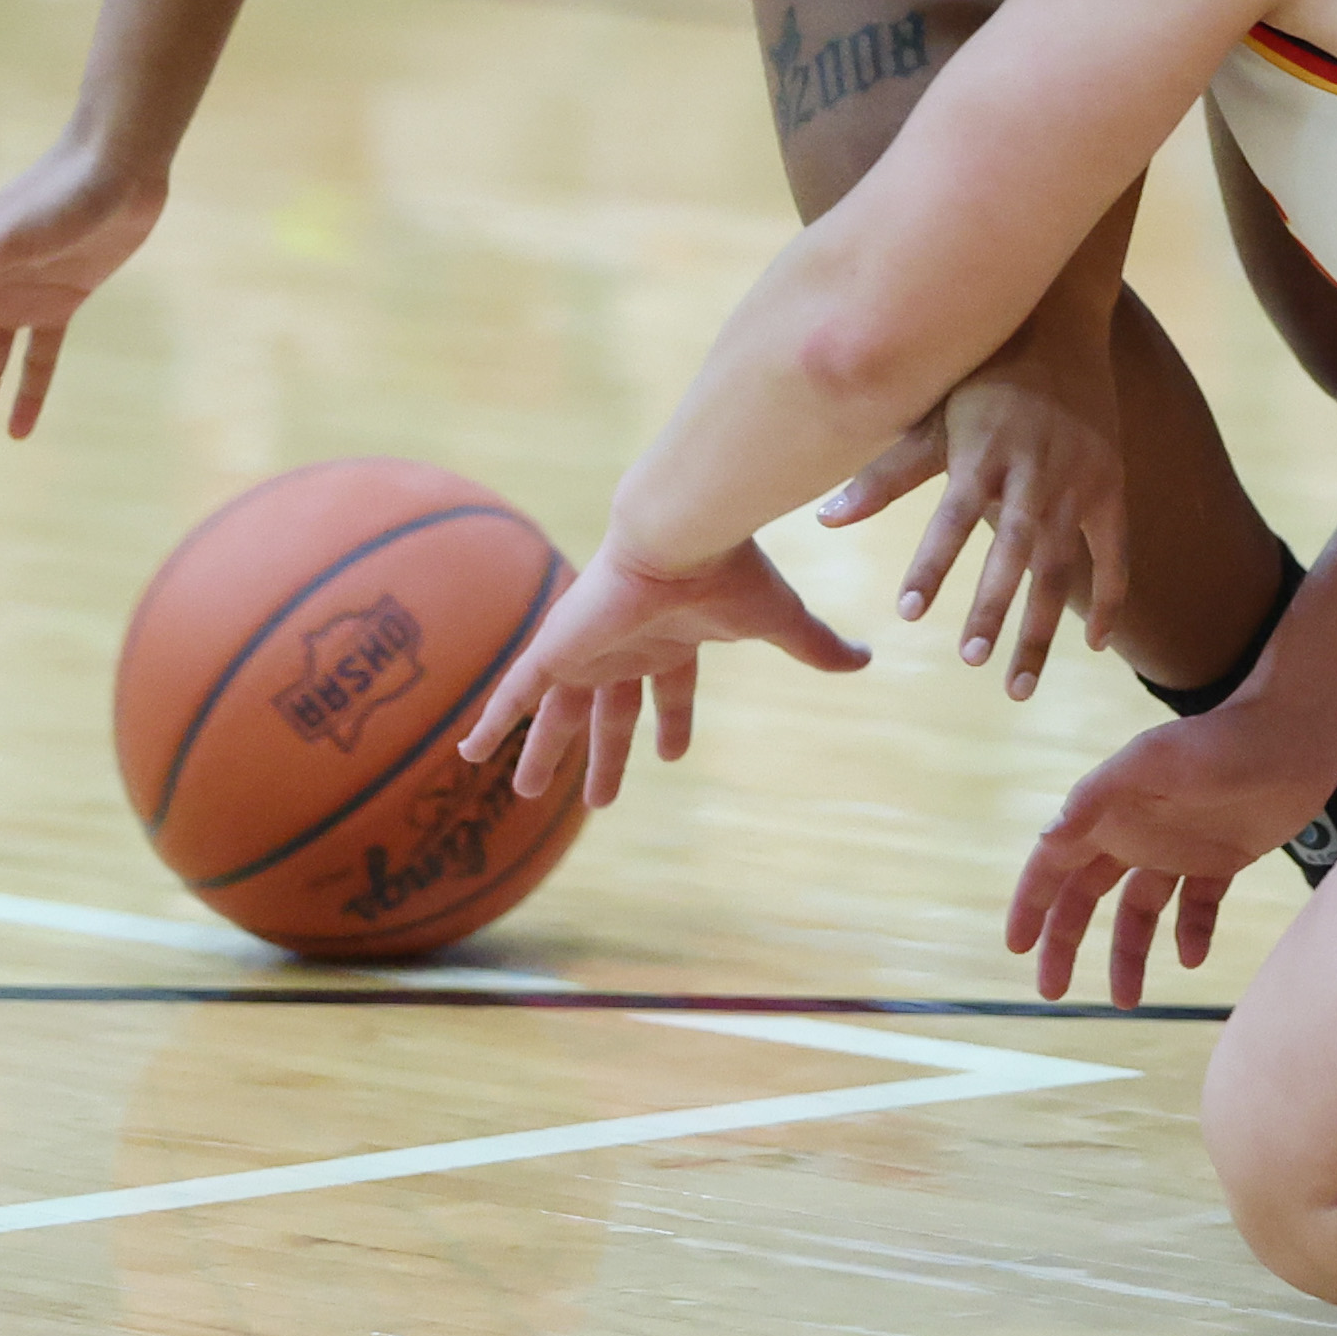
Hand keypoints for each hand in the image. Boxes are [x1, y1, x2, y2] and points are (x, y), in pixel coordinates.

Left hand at [460, 538, 869, 804]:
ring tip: (522, 795)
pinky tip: (467, 754)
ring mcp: (586, 649)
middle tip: (596, 802)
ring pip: (557, 713)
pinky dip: (491, 722)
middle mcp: (625, 647)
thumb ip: (815, 646)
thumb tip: (869, 660)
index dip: (671, 724)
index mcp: (672, 639)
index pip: (671, 692)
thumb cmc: (730, 572)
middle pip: (607, 713)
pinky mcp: (556, 649)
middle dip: (602, 756)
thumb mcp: (780, 622)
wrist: (682, 533)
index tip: (671, 756)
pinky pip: (515, 693)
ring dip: (542, 752)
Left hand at [818, 317, 1126, 699]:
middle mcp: (1033, 471)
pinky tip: (1095, 646)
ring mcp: (1078, 482)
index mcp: (982, 453)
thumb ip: (884, 474)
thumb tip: (823, 519)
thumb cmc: (981, 373)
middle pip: (1013, 551)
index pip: (952, 518)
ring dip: (1040, 627)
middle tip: (972, 661)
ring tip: (1016, 685)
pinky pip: (1115, 553)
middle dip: (993, 608)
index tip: (908, 612)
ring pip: (1061, 566)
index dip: (932, 564)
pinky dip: (1110, 599)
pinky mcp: (1111, 486)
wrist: (1061, 324)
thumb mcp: (931, 415)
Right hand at [1006, 707, 1336, 1007]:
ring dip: (1129, 954)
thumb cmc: (1217, 742)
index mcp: (1109, 811)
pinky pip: (1197, 907)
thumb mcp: (1149, 764)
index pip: (1054, 863)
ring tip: (1127, 1001)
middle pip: (1087, 896)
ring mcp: (1179, 847)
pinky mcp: (1222, 859)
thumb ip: (1097, 799)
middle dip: (1066, 942)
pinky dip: (1191, 933)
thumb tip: (1047, 839)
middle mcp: (1137, 832)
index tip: (1016, 947)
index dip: (1031, 903)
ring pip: (1140, 912)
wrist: (1292, 736)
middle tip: (1054, 991)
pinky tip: (1192, 957)